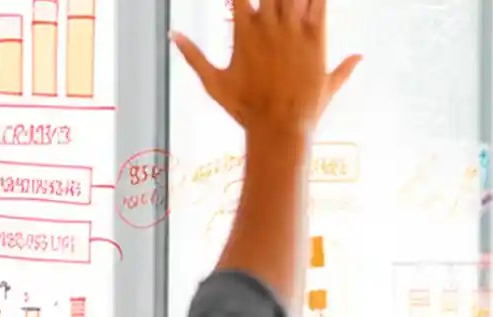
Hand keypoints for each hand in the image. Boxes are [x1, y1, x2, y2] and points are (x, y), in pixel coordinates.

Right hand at [171, 0, 360, 135]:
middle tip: (269, 1)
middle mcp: (269, 25)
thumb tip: (172, 33)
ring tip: (286, 1)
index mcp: (244, 30)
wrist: (280, 128)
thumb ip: (193, 56)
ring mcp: (294, 30)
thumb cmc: (246, 110)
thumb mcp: (213, 83)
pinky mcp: (316, 39)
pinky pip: (319, 3)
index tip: (243, 0)